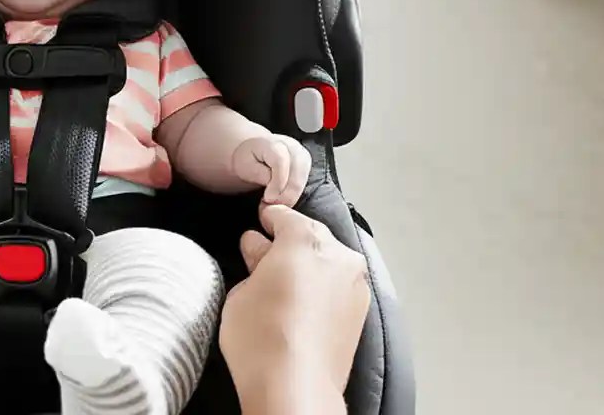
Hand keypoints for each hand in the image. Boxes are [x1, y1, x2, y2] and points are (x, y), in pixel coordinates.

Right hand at [219, 204, 369, 400]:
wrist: (295, 386)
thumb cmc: (259, 333)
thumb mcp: (242, 290)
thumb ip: (255, 262)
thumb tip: (259, 249)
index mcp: (306, 240)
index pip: (285, 216)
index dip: (268, 218)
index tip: (259, 224)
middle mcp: (339, 256)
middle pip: (312, 237)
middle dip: (290, 243)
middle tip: (266, 257)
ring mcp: (356, 285)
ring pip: (329, 263)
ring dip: (309, 266)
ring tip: (284, 285)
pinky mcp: (362, 313)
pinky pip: (338, 287)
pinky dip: (323, 288)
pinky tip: (302, 305)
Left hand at [232, 134, 310, 205]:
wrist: (254, 152)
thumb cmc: (247, 159)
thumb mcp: (244, 166)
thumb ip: (259, 174)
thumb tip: (275, 188)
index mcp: (273, 144)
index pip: (281, 162)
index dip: (276, 183)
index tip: (268, 198)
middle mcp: (292, 146)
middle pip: (297, 173)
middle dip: (285, 194)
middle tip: (272, 205)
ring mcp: (302, 155)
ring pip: (303, 180)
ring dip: (291, 196)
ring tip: (276, 203)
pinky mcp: (307, 165)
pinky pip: (305, 183)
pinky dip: (295, 194)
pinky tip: (283, 199)